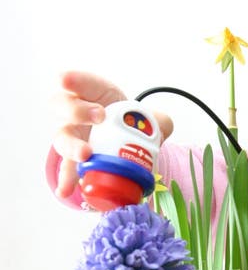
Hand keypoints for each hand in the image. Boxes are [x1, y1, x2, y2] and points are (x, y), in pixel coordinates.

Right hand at [52, 71, 172, 198]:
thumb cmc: (130, 124)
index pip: (82, 82)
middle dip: (77, 109)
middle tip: (98, 117)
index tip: (65, 80)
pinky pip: (67, 169)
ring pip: (63, 137)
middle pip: (64, 105)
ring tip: (85, 154)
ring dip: (72, 145)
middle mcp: (77, 112)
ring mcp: (72, 135)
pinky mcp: (73, 159)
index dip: (74, 80)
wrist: (126, 145)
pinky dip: (65, 179)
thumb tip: (163, 125)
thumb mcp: (147, 118)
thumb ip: (158, 120)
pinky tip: (65, 190)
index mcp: (95, 95)